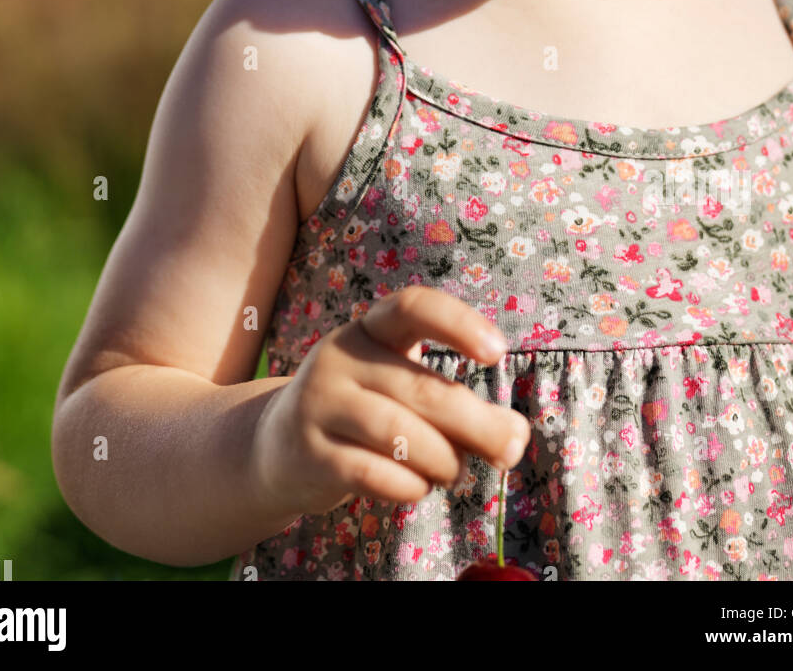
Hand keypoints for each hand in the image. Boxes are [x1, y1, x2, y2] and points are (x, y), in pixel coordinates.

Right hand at [250, 285, 530, 516]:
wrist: (277, 447)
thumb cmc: (364, 413)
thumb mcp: (401, 391)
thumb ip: (456, 404)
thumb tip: (515, 436)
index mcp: (370, 329)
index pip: (413, 306)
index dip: (458, 323)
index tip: (497, 353)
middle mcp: (340, 357)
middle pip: (422, 389)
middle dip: (479, 425)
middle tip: (511, 450)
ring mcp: (319, 404)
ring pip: (401, 435)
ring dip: (444, 461)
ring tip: (452, 471)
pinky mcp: (309, 453)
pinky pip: (375, 474)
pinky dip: (411, 486)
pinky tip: (419, 486)